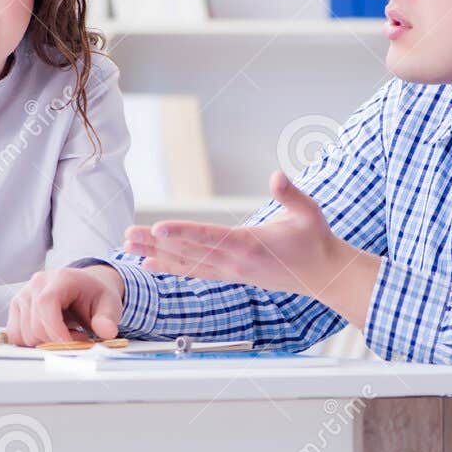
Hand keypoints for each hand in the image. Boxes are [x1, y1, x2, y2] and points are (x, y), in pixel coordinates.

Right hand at [6, 265, 124, 345]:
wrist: (85, 287)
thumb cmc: (95, 296)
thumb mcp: (110, 305)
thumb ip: (107, 319)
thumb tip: (106, 331)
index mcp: (61, 278)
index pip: (46, 303)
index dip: (55, 329)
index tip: (70, 345)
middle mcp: (37, 283)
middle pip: (35, 324)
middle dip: (56, 341)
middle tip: (78, 338)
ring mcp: (23, 294)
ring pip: (24, 333)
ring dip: (45, 343)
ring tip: (65, 334)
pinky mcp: (16, 307)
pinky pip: (16, 335)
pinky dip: (32, 343)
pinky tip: (49, 336)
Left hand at [124, 170, 381, 329]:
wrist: (323, 276)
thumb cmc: (315, 241)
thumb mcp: (308, 213)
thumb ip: (290, 194)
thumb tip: (277, 175)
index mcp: (250, 245)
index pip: (210, 237)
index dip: (182, 233)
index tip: (158, 228)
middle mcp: (235, 263)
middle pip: (188, 252)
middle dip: (156, 243)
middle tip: (128, 235)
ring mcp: (231, 272)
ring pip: (187, 264)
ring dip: (156, 255)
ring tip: (129, 246)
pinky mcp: (231, 275)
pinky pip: (195, 271)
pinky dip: (171, 266)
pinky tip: (150, 263)